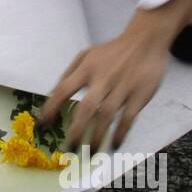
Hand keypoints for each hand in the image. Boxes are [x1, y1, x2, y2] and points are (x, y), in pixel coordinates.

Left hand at [39, 22, 171, 151]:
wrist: (146, 40)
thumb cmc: (112, 51)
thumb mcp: (86, 55)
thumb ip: (69, 74)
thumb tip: (52, 95)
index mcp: (86, 68)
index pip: (63, 89)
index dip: (52, 108)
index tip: (45, 125)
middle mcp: (103, 78)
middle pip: (86, 108)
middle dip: (76, 131)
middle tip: (69, 148)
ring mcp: (122, 87)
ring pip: (106, 116)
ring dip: (97, 136)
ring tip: (90, 152)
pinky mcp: (140, 94)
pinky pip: (128, 118)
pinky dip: (120, 133)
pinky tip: (114, 144)